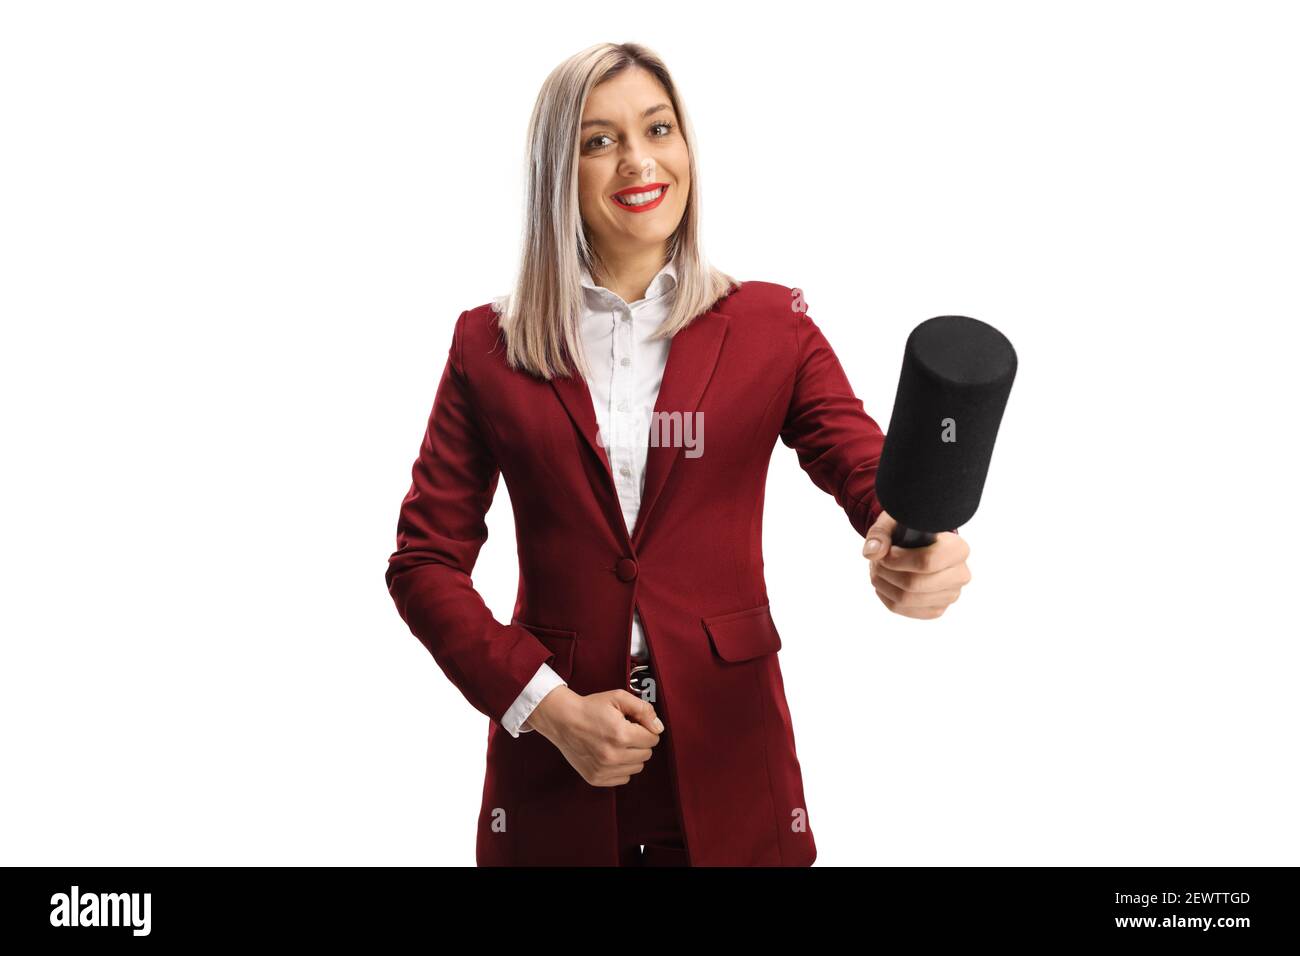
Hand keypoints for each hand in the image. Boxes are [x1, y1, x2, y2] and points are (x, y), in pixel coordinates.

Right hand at [525, 686, 662, 786]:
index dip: (645, 728)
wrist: (562, 720)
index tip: (633, 724)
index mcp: (621, 735)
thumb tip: (658, 728)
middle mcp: (613, 755)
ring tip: (616, 743)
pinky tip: (610, 754)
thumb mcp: (618, 698)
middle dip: (640, 742)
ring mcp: (603, 769)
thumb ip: (644, 709)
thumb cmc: (591, 707)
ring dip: (631, 756)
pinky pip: (623, 778)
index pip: (653, 739)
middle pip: (646, 754)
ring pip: (637, 768)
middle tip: (624, 732)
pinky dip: (621, 767)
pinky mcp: (596, 778)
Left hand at [862, 509, 970, 618]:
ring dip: (883, 585)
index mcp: (958, 549)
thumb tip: (872, 553)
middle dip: (887, 573)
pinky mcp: (937, 608)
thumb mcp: (895, 522)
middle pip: (915, 584)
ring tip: (877, 570)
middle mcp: (960, 574)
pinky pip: (904, 609)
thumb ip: (881, 534)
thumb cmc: (910, 530)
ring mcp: (950, 595)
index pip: (927, 562)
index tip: (886, 553)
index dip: (898, 560)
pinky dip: (886, 596)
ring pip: (907, 599)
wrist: (920, 544)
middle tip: (876, 562)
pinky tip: (884, 582)